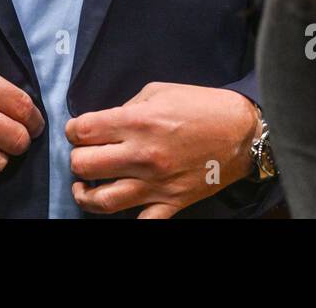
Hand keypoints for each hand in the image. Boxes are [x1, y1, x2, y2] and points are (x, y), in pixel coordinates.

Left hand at [66, 82, 259, 218]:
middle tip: (85, 154)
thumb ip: (127, 107)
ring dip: (85, 194)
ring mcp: (156, 183)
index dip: (72, 130)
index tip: (77, 131)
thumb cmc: (202, 105)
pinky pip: (143, 223)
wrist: (242, 132)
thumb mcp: (159, 91)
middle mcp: (142, 155)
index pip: (83, 131)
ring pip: (102, 201)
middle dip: (77, 158)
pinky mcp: (172, 202)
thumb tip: (106, 123)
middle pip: (83, 165)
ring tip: (84, 187)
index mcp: (137, 122)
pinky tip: (121, 205)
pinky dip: (128, 219)